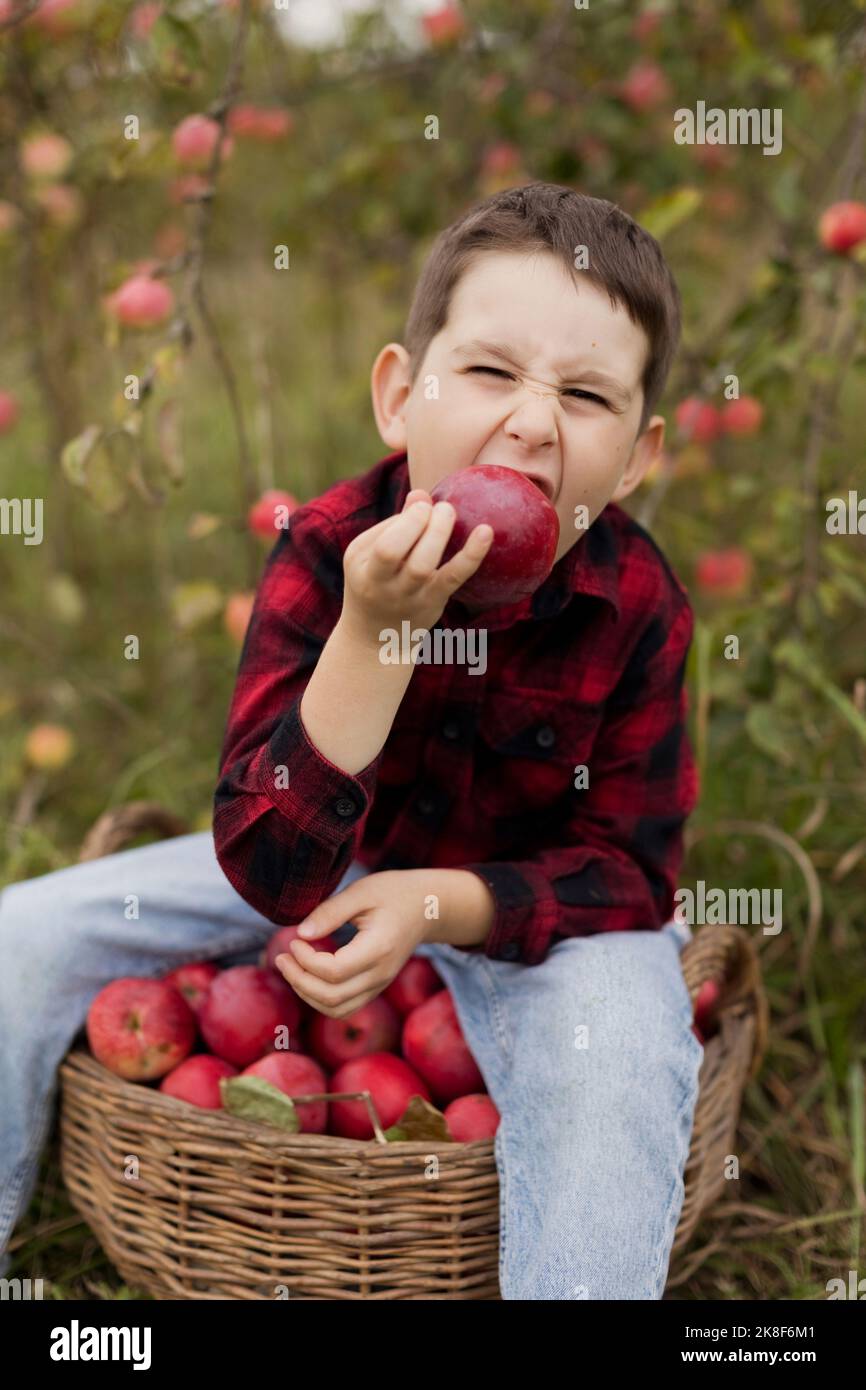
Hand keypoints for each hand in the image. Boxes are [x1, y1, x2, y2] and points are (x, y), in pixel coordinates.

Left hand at [274, 869, 436, 1017]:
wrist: (427, 907)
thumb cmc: (394, 892)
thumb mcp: (361, 892)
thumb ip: (330, 912)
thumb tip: (301, 933)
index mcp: (379, 948)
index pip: (333, 971)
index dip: (305, 960)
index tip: (294, 939)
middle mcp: (381, 974)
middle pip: (332, 997)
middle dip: (299, 980)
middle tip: (281, 957)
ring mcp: (380, 984)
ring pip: (336, 1009)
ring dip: (307, 994)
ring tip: (290, 968)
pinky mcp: (375, 987)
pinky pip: (344, 1007)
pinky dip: (320, 999)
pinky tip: (307, 976)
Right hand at [340, 486, 493, 643]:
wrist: (375, 638)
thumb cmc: (376, 584)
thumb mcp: (370, 554)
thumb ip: (395, 525)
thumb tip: (422, 496)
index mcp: (360, 564)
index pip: (383, 540)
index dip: (407, 519)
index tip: (424, 505)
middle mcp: (379, 583)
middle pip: (393, 550)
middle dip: (418, 522)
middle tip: (442, 508)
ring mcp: (405, 596)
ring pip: (422, 565)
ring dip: (439, 534)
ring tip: (449, 512)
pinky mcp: (432, 602)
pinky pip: (453, 577)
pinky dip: (471, 555)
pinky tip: (485, 532)